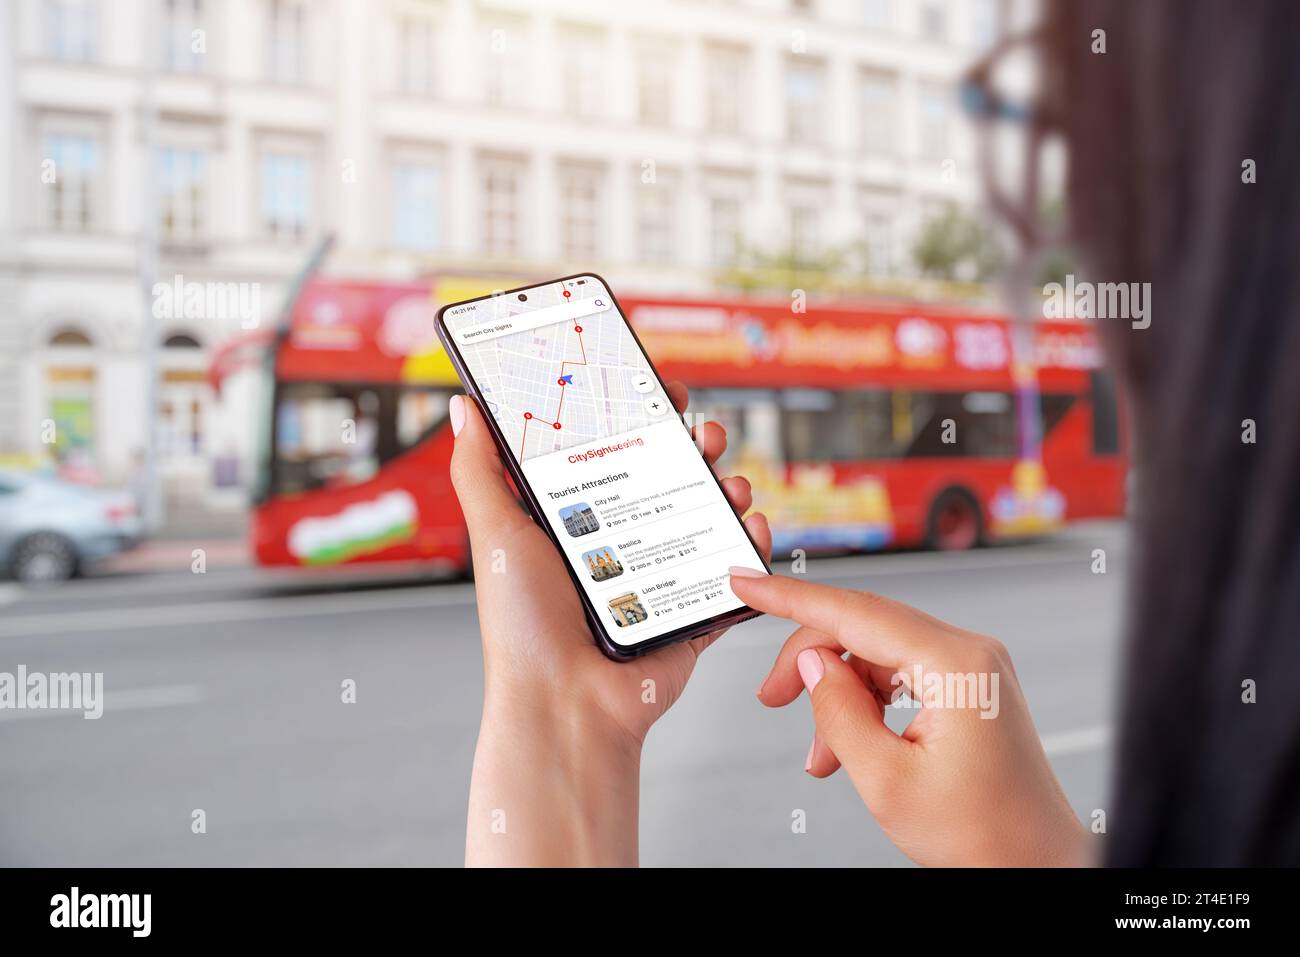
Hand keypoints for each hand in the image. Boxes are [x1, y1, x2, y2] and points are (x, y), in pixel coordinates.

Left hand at [452, 383, 770, 865]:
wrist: (567, 706)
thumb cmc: (523, 628)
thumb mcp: (495, 534)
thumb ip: (480, 469)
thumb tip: (465, 406)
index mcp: (573, 516)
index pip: (610, 446)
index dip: (636, 413)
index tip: (656, 388)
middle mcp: (617, 539)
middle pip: (667, 472)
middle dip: (693, 441)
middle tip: (700, 430)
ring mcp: (658, 572)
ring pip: (705, 511)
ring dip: (727, 484)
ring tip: (727, 480)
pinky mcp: (690, 606)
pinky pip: (731, 568)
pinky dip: (750, 542)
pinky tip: (749, 523)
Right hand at [730, 572, 1090, 866]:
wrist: (1035, 863)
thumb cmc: (982, 835)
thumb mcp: (885, 779)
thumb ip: (839, 711)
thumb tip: (812, 663)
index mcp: (956, 664)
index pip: (856, 611)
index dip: (792, 599)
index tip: (749, 584)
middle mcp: (969, 652)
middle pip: (864, 628)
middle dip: (811, 661)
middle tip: (772, 698)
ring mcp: (972, 665)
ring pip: (877, 654)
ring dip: (839, 695)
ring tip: (820, 754)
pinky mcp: (968, 683)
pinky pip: (899, 673)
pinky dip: (865, 703)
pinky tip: (846, 742)